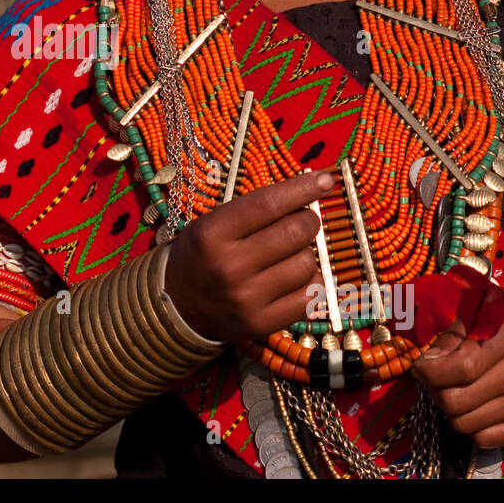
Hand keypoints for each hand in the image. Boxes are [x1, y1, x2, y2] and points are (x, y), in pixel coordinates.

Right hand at [162, 171, 334, 342]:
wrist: (178, 305)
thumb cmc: (202, 254)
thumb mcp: (214, 223)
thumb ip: (256, 210)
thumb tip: (310, 191)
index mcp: (212, 234)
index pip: (268, 204)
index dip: (302, 188)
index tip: (325, 180)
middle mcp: (229, 266)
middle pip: (295, 232)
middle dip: (308, 221)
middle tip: (303, 221)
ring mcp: (247, 298)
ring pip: (307, 263)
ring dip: (307, 253)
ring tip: (291, 254)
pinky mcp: (262, 322)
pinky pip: (310, 295)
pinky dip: (311, 281)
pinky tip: (296, 276)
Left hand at [410, 294, 503, 448]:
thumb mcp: (481, 315)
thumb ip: (450, 337)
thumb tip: (425, 363)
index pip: (458, 369)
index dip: (430, 372)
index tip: (422, 366)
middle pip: (455, 401)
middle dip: (436, 391)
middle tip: (437, 380)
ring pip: (464, 424)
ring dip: (450, 410)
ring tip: (454, 392)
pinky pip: (484, 440)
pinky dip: (471, 427)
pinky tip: (473, 408)